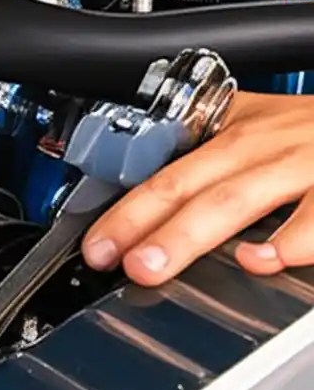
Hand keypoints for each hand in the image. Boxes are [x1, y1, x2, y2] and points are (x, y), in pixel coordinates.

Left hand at [83, 91, 313, 284]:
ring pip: (239, 198)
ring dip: (190, 234)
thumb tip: (155, 203)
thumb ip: (216, 154)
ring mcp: (307, 163)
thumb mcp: (265, 124)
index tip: (97, 244)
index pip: (169, 166)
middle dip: (143, 222)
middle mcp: (266, 142)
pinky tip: (264, 260)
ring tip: (155, 265)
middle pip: (190, 182)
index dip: (128, 206)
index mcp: (238, 129)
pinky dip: (291, 239)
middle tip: (113, 259)